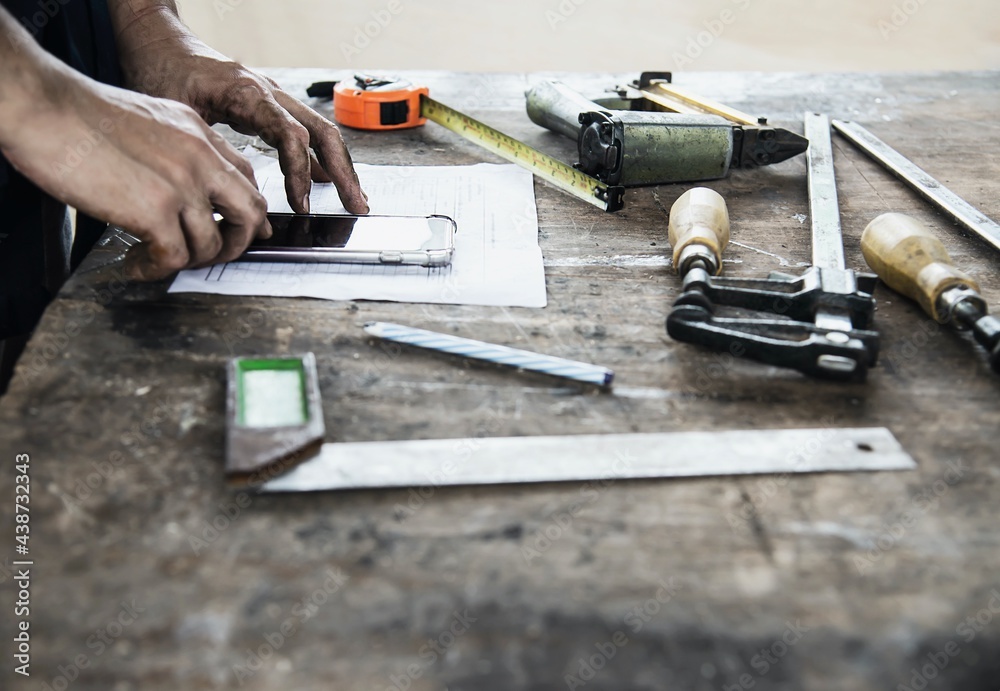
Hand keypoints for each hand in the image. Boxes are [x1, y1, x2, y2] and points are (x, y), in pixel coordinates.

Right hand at [0, 58, 270, 280]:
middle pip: (250, 213)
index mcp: (199, 134)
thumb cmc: (80, 115)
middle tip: (212, 255)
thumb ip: (179, 149)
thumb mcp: (150, 119)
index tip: (242, 230)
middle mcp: (200, 159)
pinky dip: (156, 270)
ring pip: (211, 244)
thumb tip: (186, 184)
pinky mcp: (155, 211)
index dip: (249, 211)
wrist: (44, 108)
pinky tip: (136, 264)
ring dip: (187, 262)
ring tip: (156, 259)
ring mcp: (181, 185)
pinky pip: (175, 258)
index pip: (247, 178)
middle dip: (237, 243)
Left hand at [114, 7, 368, 214]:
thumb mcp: (175, 112)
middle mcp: (268, 93)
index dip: (300, 173)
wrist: (157, 42)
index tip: (301, 204)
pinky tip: (327, 179)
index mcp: (248, 93)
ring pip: (321, 131)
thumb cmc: (160, 71)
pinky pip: (306, 131)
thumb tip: (229, 193)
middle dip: (343, 171)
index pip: (291, 136)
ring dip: (340, 166)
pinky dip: (321, 157)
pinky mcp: (269, 106)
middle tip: (356, 204)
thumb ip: (205, 148)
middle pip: (322, 132)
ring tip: (354, 197)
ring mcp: (273, 98)